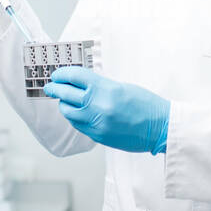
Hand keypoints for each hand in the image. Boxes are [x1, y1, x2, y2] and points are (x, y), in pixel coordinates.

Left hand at [43, 67, 169, 154]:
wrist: (160, 127)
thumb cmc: (146, 105)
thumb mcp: (122, 87)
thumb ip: (100, 85)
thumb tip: (80, 83)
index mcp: (106, 89)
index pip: (74, 77)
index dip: (62, 74)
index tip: (57, 74)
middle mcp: (98, 105)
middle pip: (65, 94)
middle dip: (55, 88)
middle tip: (50, 86)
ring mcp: (96, 123)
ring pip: (67, 111)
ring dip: (64, 104)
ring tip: (66, 101)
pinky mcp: (97, 136)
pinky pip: (77, 124)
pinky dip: (74, 117)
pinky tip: (77, 113)